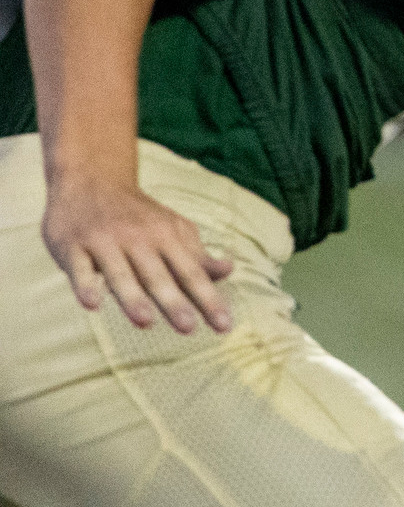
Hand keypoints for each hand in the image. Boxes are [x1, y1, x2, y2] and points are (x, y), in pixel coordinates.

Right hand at [43, 177, 234, 333]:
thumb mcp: (171, 229)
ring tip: (146, 322)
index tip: (224, 326)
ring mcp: (105, 241)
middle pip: (158, 276)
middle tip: (189, 328)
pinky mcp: (72, 246)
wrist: (92, 178)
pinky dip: (85, 285)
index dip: (208, 299)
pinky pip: (79, 268)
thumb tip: (228, 271)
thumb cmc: (138, 215)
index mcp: (167, 237)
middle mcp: (138, 239)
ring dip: (132, 297)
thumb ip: (195, 255)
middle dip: (174, 302)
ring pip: (120, 273)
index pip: (191, 273)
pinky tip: (92, 304)